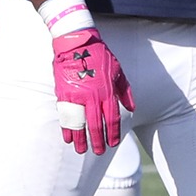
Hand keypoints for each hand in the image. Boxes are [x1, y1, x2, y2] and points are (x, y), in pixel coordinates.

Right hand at [51, 28, 133, 154]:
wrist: (77, 43)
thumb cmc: (99, 55)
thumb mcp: (118, 71)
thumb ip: (125, 90)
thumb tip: (131, 107)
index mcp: (107, 91)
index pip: (111, 118)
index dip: (112, 133)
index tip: (113, 143)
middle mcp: (92, 96)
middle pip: (96, 125)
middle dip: (98, 141)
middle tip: (99, 152)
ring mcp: (76, 96)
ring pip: (79, 123)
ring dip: (81, 139)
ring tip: (82, 150)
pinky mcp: (64, 94)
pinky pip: (66, 115)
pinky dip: (66, 128)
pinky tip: (68, 138)